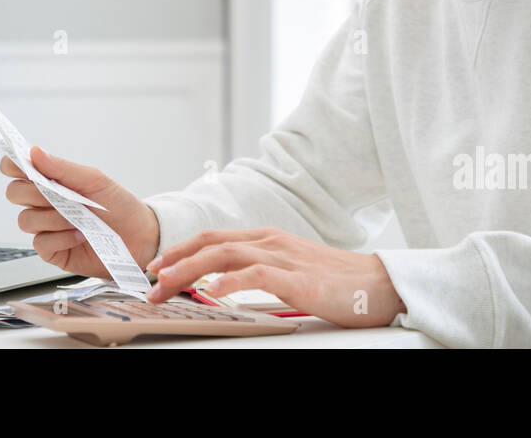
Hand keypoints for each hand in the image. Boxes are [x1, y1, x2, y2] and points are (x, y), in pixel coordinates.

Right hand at [0, 146, 159, 279]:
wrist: (140, 236)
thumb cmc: (119, 205)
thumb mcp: (94, 180)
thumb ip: (62, 168)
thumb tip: (33, 152)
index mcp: (52, 180)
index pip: (17, 169)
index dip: (12, 165)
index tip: (21, 166)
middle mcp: (45, 203)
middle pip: (14, 193)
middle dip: (34, 193)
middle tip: (57, 195)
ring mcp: (46, 227)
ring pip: (25, 220)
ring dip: (52, 218)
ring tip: (78, 219)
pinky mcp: (52, 250)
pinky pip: (40, 242)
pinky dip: (61, 238)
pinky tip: (80, 235)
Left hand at [143, 227, 406, 327]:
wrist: (380, 283)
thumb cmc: (338, 282)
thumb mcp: (290, 271)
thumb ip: (261, 272)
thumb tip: (225, 286)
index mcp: (267, 239)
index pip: (213, 239)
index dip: (181, 250)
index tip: (157, 266)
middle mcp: (270, 241)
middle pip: (210, 244)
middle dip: (175, 261)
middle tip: (150, 280)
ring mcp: (283, 256)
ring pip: (225, 255)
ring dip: (190, 270)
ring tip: (166, 284)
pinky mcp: (298, 277)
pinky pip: (257, 275)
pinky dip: (231, 281)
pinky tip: (214, 291)